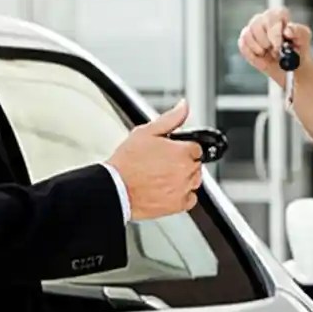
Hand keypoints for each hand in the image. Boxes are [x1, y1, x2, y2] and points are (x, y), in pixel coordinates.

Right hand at [106, 99, 202, 220]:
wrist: (115, 188)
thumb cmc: (127, 162)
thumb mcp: (147, 132)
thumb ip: (170, 119)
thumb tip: (183, 106)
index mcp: (182, 152)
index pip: (197, 147)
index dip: (184, 148)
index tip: (172, 151)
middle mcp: (186, 171)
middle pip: (196, 164)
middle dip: (184, 162)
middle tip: (163, 163)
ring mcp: (183, 189)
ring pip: (194, 181)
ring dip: (184, 178)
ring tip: (163, 176)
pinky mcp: (177, 205)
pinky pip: (190, 199)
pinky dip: (182, 195)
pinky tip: (167, 189)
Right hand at [237, 7, 312, 80]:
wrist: (292, 66)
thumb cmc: (298, 49)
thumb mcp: (304, 40)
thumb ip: (299, 32)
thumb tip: (287, 30)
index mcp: (279, 15)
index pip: (273, 15)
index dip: (274, 31)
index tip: (279, 45)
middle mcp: (264, 19)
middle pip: (257, 25)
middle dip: (267, 43)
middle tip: (276, 52)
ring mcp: (253, 29)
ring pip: (248, 35)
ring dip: (260, 49)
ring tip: (270, 54)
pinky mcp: (245, 40)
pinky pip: (243, 46)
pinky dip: (252, 55)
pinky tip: (263, 57)